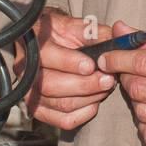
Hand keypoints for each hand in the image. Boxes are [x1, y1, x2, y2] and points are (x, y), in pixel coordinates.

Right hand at [14, 9, 116, 130]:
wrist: (43, 46)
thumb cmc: (60, 35)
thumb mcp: (75, 26)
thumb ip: (95, 32)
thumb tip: (118, 39)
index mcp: (34, 45)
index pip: (47, 56)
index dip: (70, 63)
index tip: (92, 65)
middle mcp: (27, 72)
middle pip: (52, 86)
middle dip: (85, 85)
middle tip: (107, 79)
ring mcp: (30, 93)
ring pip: (60, 104)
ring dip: (88, 99)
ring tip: (105, 88)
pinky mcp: (39, 110)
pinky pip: (62, 120)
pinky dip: (82, 115)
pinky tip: (94, 103)